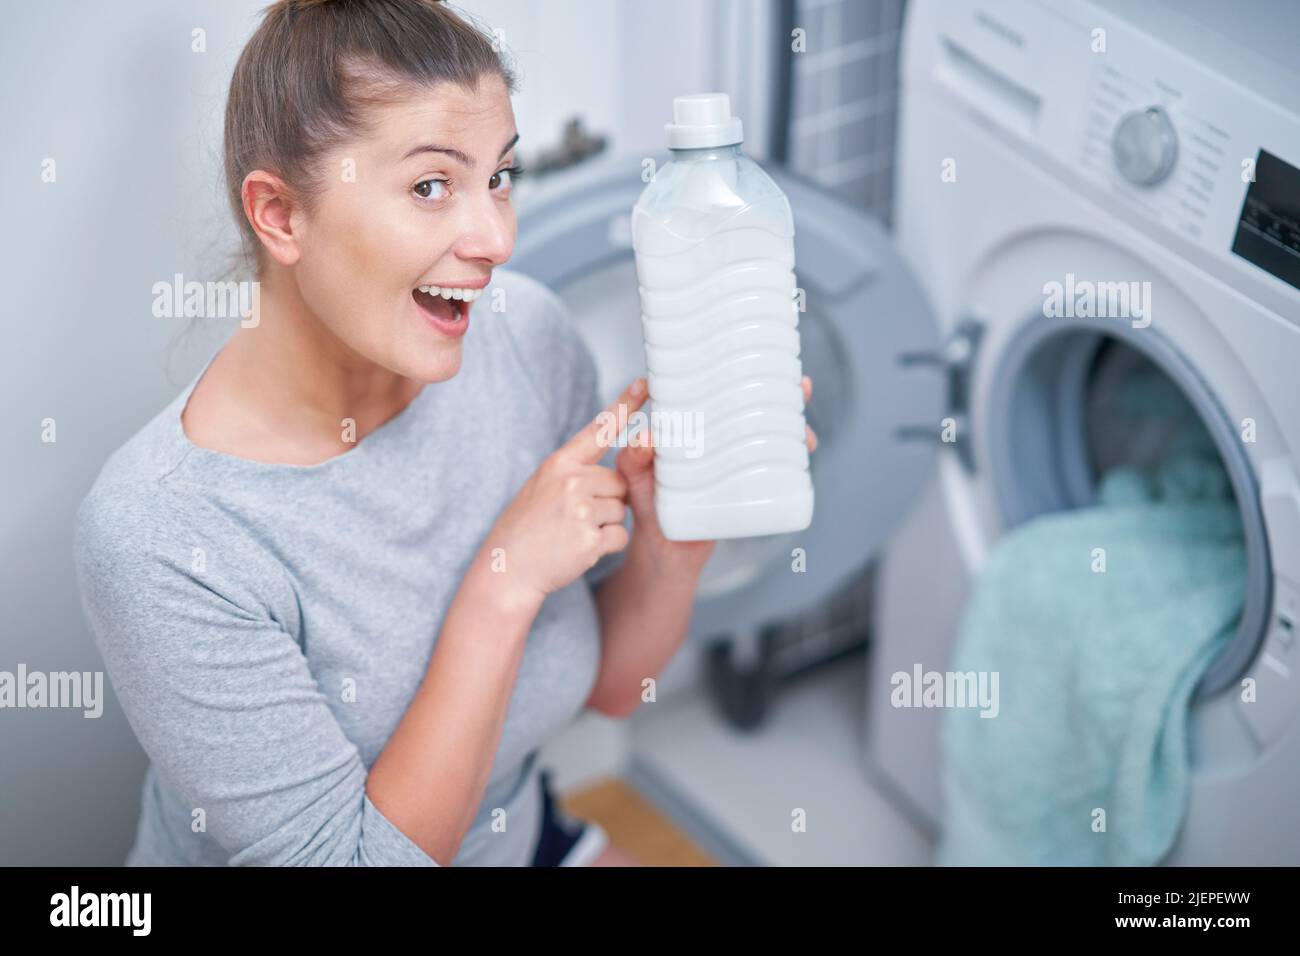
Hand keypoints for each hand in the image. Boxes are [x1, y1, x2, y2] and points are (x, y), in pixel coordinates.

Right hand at [482, 380, 647, 602]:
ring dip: (606, 525)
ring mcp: (581, 509)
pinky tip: (579, 549)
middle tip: (576, 517)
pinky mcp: (590, 538)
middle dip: (608, 501)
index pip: (599, 429)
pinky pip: (620, 537)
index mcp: (559, 463)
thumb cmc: (527, 528)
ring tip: (573, 533)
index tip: (646, 384)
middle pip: (620, 483)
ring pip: (622, 510)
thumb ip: (576, 472)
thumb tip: (620, 470)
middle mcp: (571, 481)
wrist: (506, 569)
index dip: (626, 404)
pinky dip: (606, 546)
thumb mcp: (543, 486)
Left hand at [616, 375, 816, 569]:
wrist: (666, 547)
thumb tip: (646, 438)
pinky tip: (804, 448)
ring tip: (803, 420)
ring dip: (793, 422)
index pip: (718, 389)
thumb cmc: (645, 501)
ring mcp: (737, 460)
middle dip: (779, 391)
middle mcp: (720, 435)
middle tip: (798, 385)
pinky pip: (775, 468)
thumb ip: (634, 457)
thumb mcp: (632, 474)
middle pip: (754, 405)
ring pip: (771, 433)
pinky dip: (793, 459)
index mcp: (693, 424)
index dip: (737, 370)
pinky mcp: (750, 487)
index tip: (753, 352)